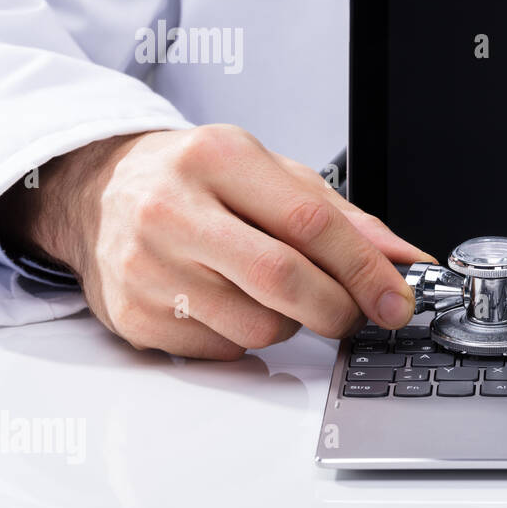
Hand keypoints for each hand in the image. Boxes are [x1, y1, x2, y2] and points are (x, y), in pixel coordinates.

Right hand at [0, 124, 434, 358]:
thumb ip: (345, 219)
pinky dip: (245, 337)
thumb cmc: (198, 181)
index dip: (366, 269)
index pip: (311, 222)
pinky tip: (229, 302)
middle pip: (283, 279)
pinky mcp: (134, 316)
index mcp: (219, 158)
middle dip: (338, 309)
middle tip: (356, 315)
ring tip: (274, 293)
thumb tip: (406, 262)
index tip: (398, 299)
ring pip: (257, 326)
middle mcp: (174, 208)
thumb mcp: (273, 176)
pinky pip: (223, 349)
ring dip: (290, 323)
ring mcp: (147, 266)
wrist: (101, 192)